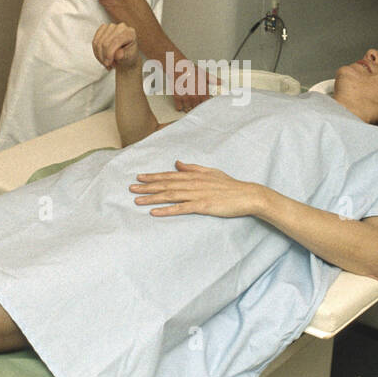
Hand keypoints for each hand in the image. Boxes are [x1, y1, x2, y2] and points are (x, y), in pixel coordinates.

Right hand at [93, 22, 139, 71]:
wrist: (126, 55)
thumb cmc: (129, 56)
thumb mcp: (129, 58)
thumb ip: (124, 56)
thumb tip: (118, 54)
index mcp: (130, 33)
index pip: (116, 41)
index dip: (109, 53)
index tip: (108, 63)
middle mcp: (121, 27)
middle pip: (105, 42)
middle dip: (104, 57)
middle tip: (108, 65)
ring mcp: (111, 26)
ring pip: (98, 42)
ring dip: (100, 56)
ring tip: (106, 62)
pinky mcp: (103, 28)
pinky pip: (94, 41)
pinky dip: (96, 52)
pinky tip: (102, 57)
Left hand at [130, 161, 265, 217]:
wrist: (246, 195)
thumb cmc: (229, 185)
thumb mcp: (210, 172)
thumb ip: (192, 168)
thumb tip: (177, 163)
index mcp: (194, 175)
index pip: (170, 175)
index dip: (153, 176)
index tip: (139, 178)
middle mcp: (193, 183)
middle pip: (166, 184)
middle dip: (147, 187)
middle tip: (131, 189)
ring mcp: (197, 194)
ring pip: (170, 195)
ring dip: (152, 198)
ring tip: (137, 201)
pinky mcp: (202, 206)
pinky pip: (181, 209)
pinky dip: (167, 210)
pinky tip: (155, 212)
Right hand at [169, 55, 214, 111]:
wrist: (178, 67)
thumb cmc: (191, 69)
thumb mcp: (204, 73)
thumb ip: (213, 80)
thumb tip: (222, 82)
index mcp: (202, 90)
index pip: (205, 103)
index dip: (204, 104)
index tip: (203, 102)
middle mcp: (194, 95)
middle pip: (197, 107)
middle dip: (196, 106)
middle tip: (193, 102)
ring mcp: (185, 97)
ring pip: (188, 109)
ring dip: (188, 108)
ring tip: (187, 103)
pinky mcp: (176, 97)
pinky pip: (179, 107)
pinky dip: (180, 107)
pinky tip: (181, 103)